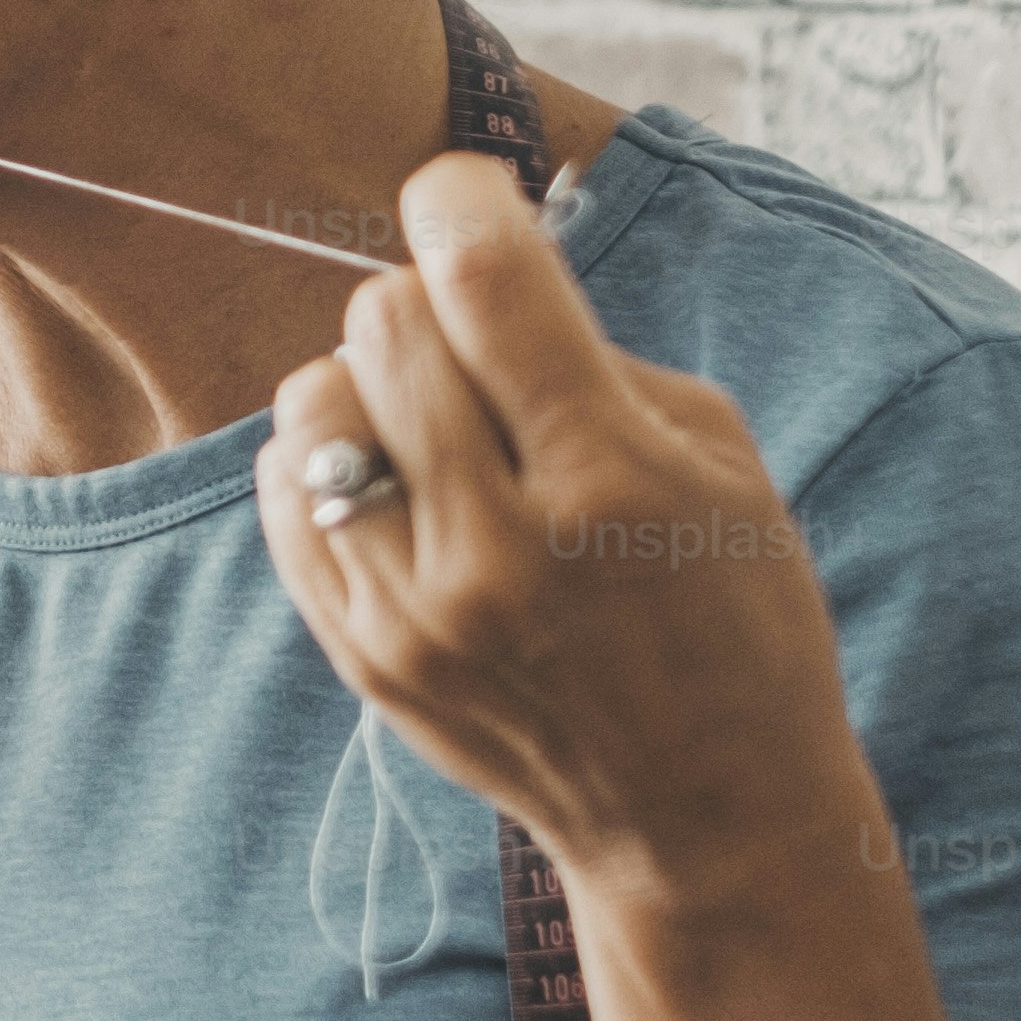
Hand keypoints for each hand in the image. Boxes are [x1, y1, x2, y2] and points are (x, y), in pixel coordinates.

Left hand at [252, 151, 885, 912]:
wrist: (705, 824)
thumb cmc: (734, 623)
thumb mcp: (716, 465)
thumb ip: (592, 354)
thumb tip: (478, 261)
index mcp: (610, 481)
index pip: (484, 280)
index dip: (462, 201)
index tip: (468, 196)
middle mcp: (498, 548)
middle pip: (386, 324)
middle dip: (427, 300)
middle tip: (476, 340)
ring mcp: (416, 613)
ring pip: (312, 404)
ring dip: (367, 385)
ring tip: (434, 429)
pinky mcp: (363, 658)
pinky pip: (286, 495)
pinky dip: (330, 465)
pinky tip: (399, 490)